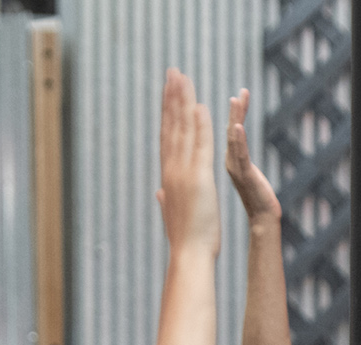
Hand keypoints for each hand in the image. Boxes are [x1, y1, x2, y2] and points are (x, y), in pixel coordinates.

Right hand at [154, 68, 218, 254]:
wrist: (188, 256)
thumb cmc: (184, 239)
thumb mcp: (173, 214)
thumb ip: (166, 200)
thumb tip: (159, 194)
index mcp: (169, 176)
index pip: (167, 137)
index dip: (167, 113)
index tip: (168, 93)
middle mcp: (172, 170)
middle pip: (171, 126)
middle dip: (172, 97)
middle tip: (173, 72)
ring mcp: (184, 172)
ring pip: (183, 130)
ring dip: (183, 102)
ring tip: (183, 77)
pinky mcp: (199, 178)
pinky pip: (200, 146)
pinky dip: (200, 125)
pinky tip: (201, 106)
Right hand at [225, 88, 279, 225]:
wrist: (263, 218)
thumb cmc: (256, 197)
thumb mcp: (247, 171)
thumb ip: (240, 157)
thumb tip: (236, 148)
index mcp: (230, 158)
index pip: (229, 129)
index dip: (233, 112)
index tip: (237, 94)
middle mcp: (229, 160)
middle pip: (230, 129)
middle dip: (235, 110)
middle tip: (238, 92)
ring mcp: (236, 168)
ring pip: (234, 138)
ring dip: (236, 118)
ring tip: (236, 100)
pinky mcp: (245, 174)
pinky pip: (241, 154)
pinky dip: (239, 139)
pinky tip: (238, 126)